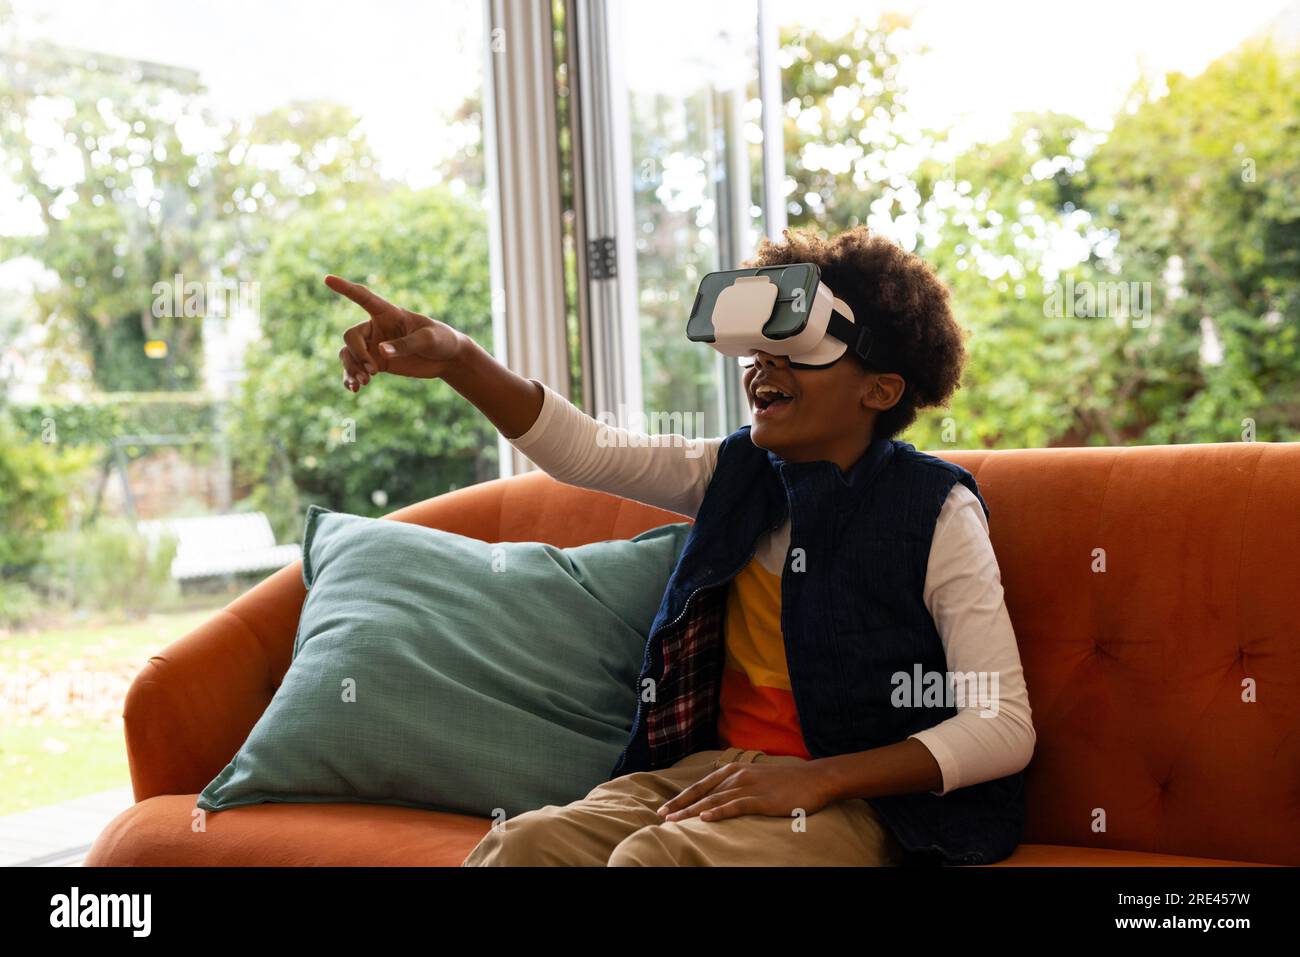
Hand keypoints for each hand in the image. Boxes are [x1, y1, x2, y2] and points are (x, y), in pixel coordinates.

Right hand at [325, 274, 465, 390]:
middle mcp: (377, 328)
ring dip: (351, 369)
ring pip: (348, 354)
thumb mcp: (428, 339)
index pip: (363, 297)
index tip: (327, 279)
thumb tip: (381, 352)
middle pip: (351, 336)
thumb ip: (405, 344)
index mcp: (388, 313)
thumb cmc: (441, 340)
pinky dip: (351, 378)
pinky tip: (354, 389)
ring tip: (363, 383)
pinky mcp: (378, 363)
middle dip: (357, 354)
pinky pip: (356, 369)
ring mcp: (375, 346)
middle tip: (374, 371)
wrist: (448, 358)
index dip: (345, 288)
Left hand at [656, 759, 837, 822]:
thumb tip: (718, 797)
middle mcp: (737, 775)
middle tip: (661, 816)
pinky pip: (735, 806)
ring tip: (675, 821)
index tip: (665, 808)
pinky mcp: (761, 799)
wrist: (813, 779)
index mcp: (734, 770)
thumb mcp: (755, 778)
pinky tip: (705, 819)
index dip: (681, 797)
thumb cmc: (785, 782)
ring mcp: (748, 786)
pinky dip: (718, 813)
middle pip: (702, 793)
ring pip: (714, 800)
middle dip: (680, 805)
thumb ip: (736, 784)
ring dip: (692, 811)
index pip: (701, 785)